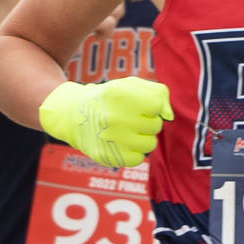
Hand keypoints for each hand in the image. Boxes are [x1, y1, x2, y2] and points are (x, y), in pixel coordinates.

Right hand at [37, 77, 172, 168]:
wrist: (73, 116)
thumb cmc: (109, 100)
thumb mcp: (129, 85)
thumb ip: (156, 93)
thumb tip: (170, 115)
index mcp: (120, 94)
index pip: (156, 105)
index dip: (149, 105)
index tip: (137, 105)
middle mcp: (115, 116)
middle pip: (156, 125)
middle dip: (146, 121)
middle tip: (128, 118)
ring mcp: (112, 139)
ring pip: (150, 144)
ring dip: (142, 137)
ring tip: (125, 131)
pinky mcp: (109, 156)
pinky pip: (139, 159)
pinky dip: (133, 152)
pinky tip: (121, 142)